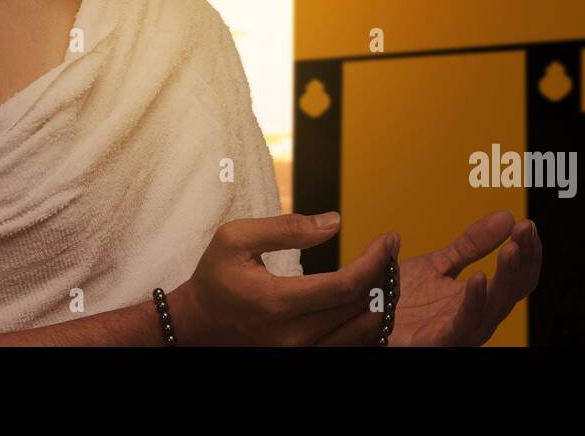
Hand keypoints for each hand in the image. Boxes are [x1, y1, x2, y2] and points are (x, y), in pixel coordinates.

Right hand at [168, 212, 397, 345]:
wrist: (195, 326)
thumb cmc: (214, 279)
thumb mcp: (235, 239)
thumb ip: (285, 228)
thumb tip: (334, 222)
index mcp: (276, 303)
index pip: (345, 286)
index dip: (374, 262)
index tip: (389, 240)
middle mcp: (291, 338)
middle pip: (360, 311)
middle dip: (383, 277)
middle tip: (388, 252)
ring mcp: (298, 355)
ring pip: (361, 334)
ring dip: (380, 302)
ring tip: (383, 274)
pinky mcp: (301, 361)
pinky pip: (348, 347)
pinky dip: (365, 324)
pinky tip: (365, 300)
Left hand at [388, 210, 540, 345]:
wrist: (365, 320)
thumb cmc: (400, 300)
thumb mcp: (440, 264)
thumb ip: (471, 245)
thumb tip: (506, 216)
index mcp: (479, 298)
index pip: (517, 277)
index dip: (527, 252)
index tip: (527, 223)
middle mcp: (475, 316)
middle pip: (512, 291)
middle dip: (524, 260)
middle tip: (525, 229)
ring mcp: (459, 330)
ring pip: (495, 307)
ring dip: (507, 277)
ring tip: (512, 248)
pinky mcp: (439, 341)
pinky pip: (463, 324)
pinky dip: (474, 302)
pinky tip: (479, 277)